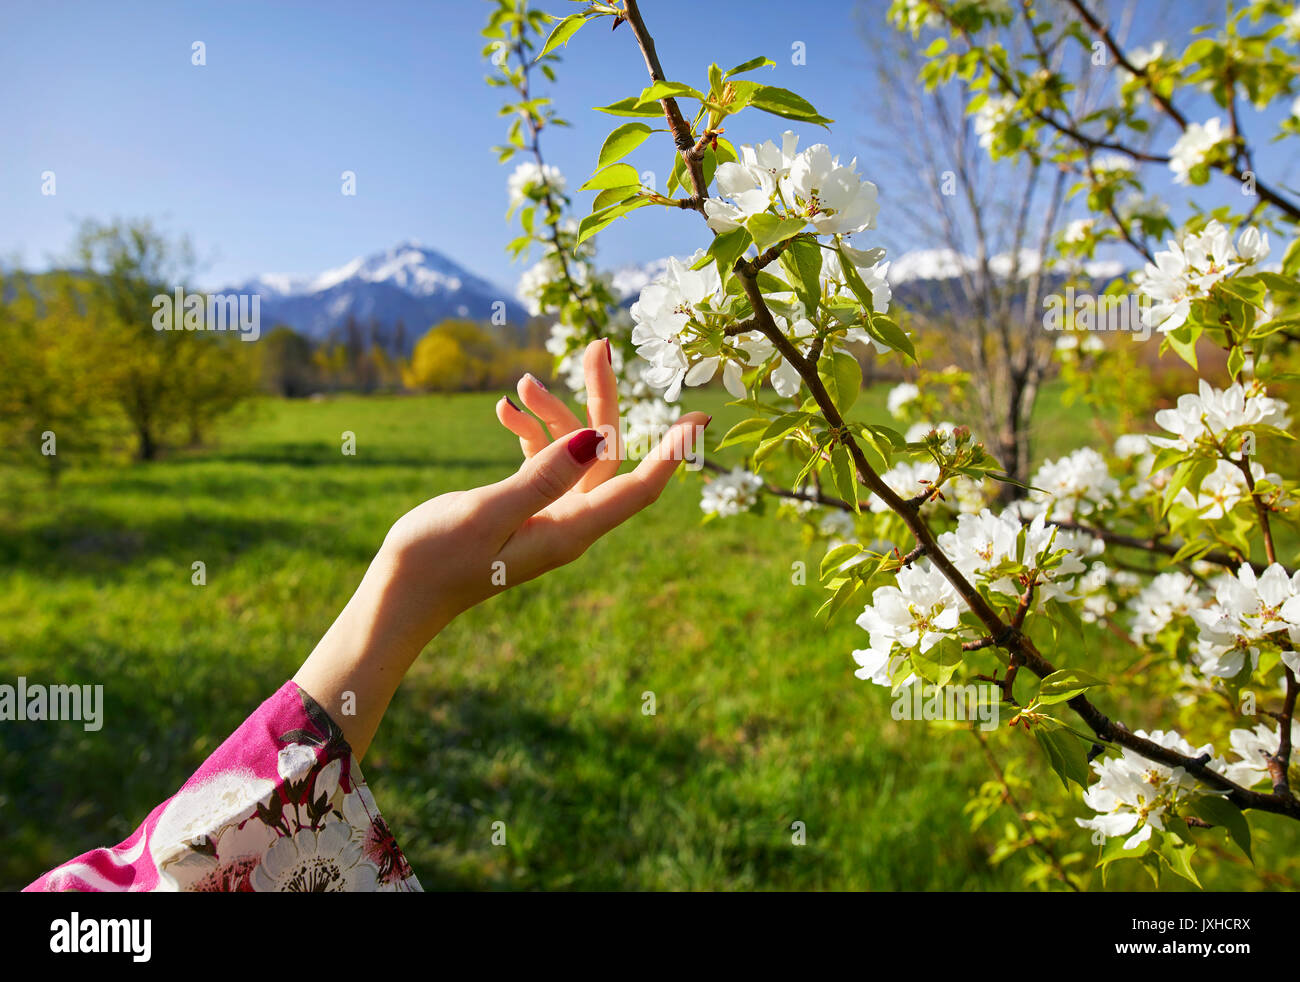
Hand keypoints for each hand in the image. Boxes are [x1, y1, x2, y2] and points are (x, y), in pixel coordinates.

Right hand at [295, 339, 708, 757]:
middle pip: (606, 454)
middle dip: (603, 400)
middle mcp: (568, 523)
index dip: (671, 451)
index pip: (637, 487)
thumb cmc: (436, 560)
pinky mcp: (523, 509)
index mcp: (570, 530)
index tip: (701, 417)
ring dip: (553, 413)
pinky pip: (542, 463)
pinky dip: (528, 433)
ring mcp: (547, 516)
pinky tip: (504, 408)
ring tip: (523, 381)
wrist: (398, 598)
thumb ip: (543, 476)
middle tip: (598, 345)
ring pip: (572, 453)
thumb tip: (598, 438)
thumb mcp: (488, 513)